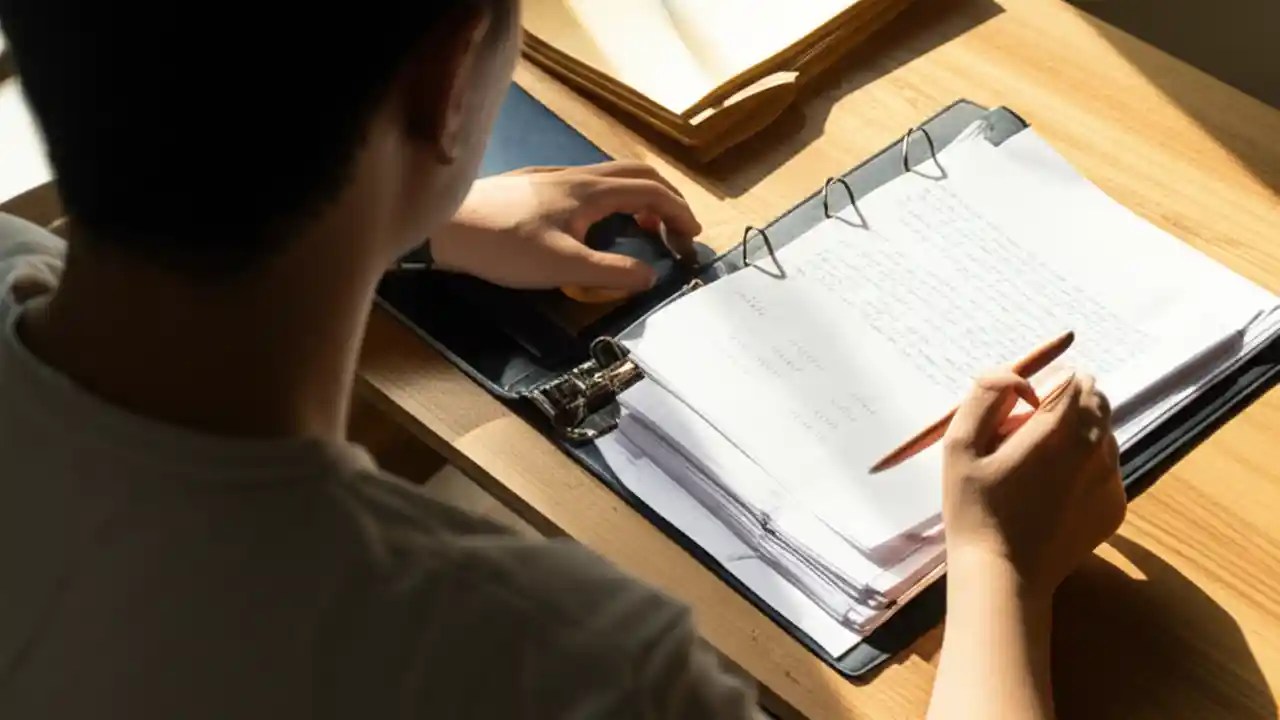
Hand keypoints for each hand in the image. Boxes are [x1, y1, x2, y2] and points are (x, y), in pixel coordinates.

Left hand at [429, 162, 700, 290]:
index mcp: (589, 191)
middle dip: (665, 198)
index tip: (691, 237)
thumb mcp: (562, 267)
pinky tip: (595, 225)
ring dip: (638, 198)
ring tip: (642, 228)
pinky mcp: (535, 186)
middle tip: (676, 229)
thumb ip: (611, 272)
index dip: (678, 212)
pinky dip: (612, 200)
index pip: (650, 190)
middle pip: (636, 173)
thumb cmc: (502, 245)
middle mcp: (576, 175)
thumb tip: (651, 275)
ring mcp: (554, 177)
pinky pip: (590, 184)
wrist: (444, 226)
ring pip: (611, 177)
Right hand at [941, 370, 1125, 600]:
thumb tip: (1021, 376)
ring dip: (1078, 436)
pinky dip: (1086, 469)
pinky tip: (1053, 494)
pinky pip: (1107, 469)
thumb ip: (987, 396)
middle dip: (1068, 406)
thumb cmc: (975, 508)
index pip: (1077, 379)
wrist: (1004, 575)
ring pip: (1104, 434)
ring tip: (1039, 467)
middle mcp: (1097, 450)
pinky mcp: (1116, 505)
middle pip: (1097, 402)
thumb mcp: (959, 445)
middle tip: (1030, 435)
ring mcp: (1111, 480)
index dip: (1049, 386)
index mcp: (1059, 430)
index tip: (1024, 408)